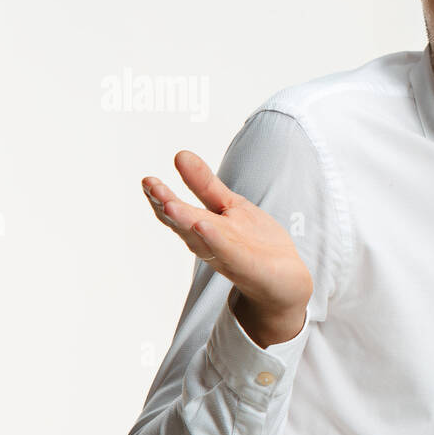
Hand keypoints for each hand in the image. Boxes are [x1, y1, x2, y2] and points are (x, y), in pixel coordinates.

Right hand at [141, 150, 313, 325]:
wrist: (286, 281)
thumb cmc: (254, 242)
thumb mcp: (229, 206)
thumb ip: (204, 184)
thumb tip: (179, 154)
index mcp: (202, 227)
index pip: (176, 211)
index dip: (160, 197)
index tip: (147, 181)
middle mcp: (209, 243)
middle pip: (184, 223)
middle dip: (167, 206)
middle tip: (152, 188)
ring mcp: (227, 256)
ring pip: (202, 238)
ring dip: (186, 222)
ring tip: (170, 205)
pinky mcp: (248, 267)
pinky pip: (229, 253)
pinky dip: (216, 241)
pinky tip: (204, 226)